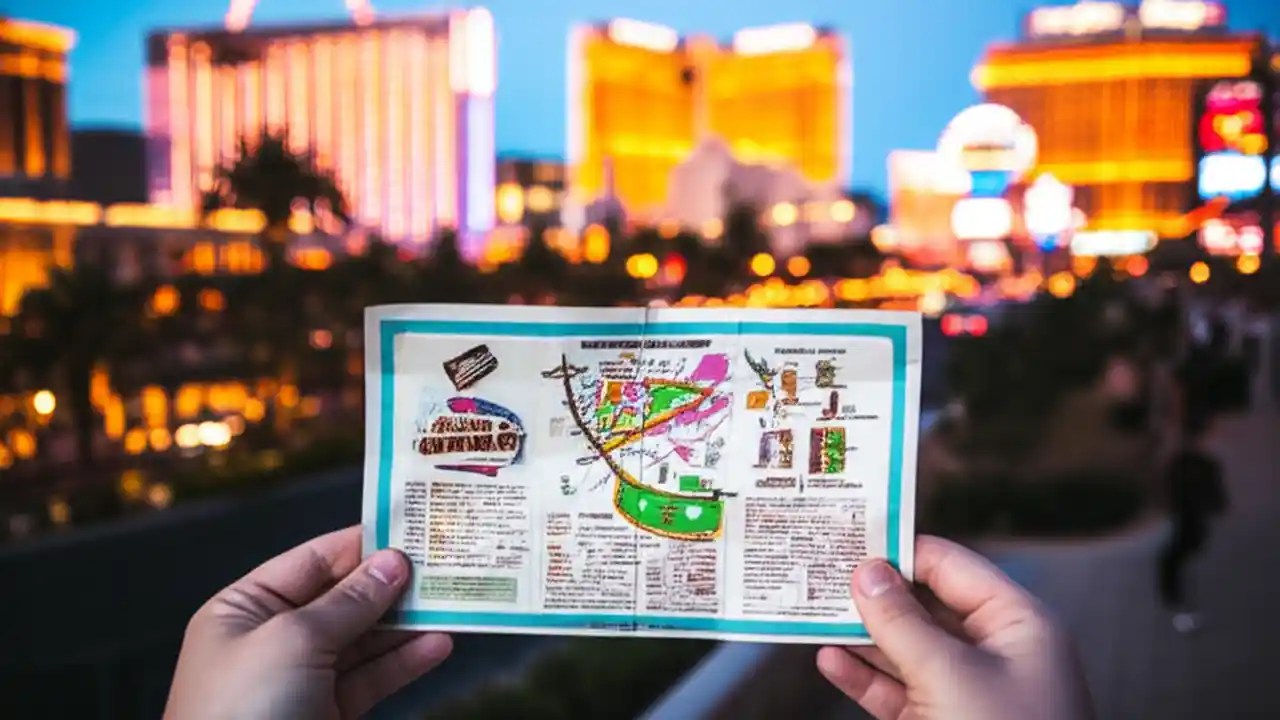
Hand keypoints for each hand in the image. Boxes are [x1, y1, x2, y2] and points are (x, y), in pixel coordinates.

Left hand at [165, 526, 450, 719]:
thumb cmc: (243, 710)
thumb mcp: (294, 640)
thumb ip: (348, 601)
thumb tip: (393, 563)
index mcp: (245, 610)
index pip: (312, 561)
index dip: (361, 545)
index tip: (411, 530)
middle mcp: (272, 640)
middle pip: (343, 599)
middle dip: (390, 584)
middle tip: (442, 564)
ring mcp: (302, 681)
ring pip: (364, 640)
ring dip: (407, 623)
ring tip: (451, 601)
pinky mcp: (327, 714)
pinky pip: (371, 679)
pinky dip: (404, 662)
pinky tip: (437, 645)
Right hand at [817, 536, 1092, 719]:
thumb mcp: (950, 676)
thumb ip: (903, 623)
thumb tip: (867, 572)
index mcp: (1016, 624)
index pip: (950, 566)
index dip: (899, 550)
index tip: (847, 537)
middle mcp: (993, 652)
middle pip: (923, 606)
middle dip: (872, 593)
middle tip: (819, 570)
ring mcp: (967, 692)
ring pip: (904, 649)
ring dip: (859, 634)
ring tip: (809, 610)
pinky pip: (896, 691)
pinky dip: (862, 677)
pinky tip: (829, 660)